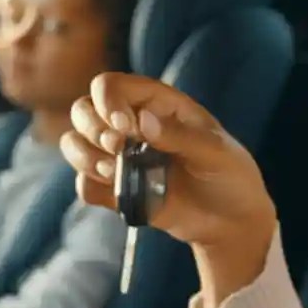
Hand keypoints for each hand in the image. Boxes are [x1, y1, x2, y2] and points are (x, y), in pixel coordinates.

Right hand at [62, 72, 276, 251]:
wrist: (232, 223)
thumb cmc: (231, 177)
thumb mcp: (216, 153)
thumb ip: (180, 136)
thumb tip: (142, 120)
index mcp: (159, 104)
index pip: (113, 85)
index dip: (108, 101)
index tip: (125, 128)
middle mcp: (134, 126)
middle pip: (83, 109)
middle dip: (92, 128)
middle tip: (118, 150)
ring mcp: (122, 158)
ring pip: (74, 143)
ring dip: (85, 157)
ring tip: (115, 173)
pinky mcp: (117, 189)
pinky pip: (84, 184)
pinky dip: (90, 186)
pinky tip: (117, 193)